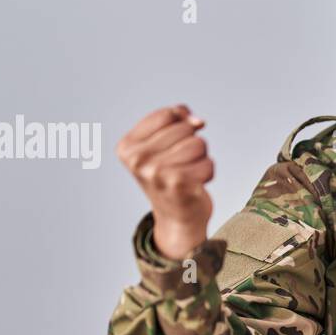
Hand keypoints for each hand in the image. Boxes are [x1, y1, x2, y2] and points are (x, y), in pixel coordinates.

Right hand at [116, 104, 214, 258]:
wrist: (177, 219)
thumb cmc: (171, 176)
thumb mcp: (162, 145)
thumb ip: (176, 120)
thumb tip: (198, 121)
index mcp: (127, 147)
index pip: (168, 115)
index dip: (181, 124)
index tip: (175, 143)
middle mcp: (138, 160)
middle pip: (185, 129)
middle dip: (192, 143)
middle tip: (181, 164)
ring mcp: (157, 172)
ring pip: (198, 144)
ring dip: (201, 158)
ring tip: (188, 173)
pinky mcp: (179, 184)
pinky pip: (208, 163)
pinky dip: (208, 172)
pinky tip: (195, 184)